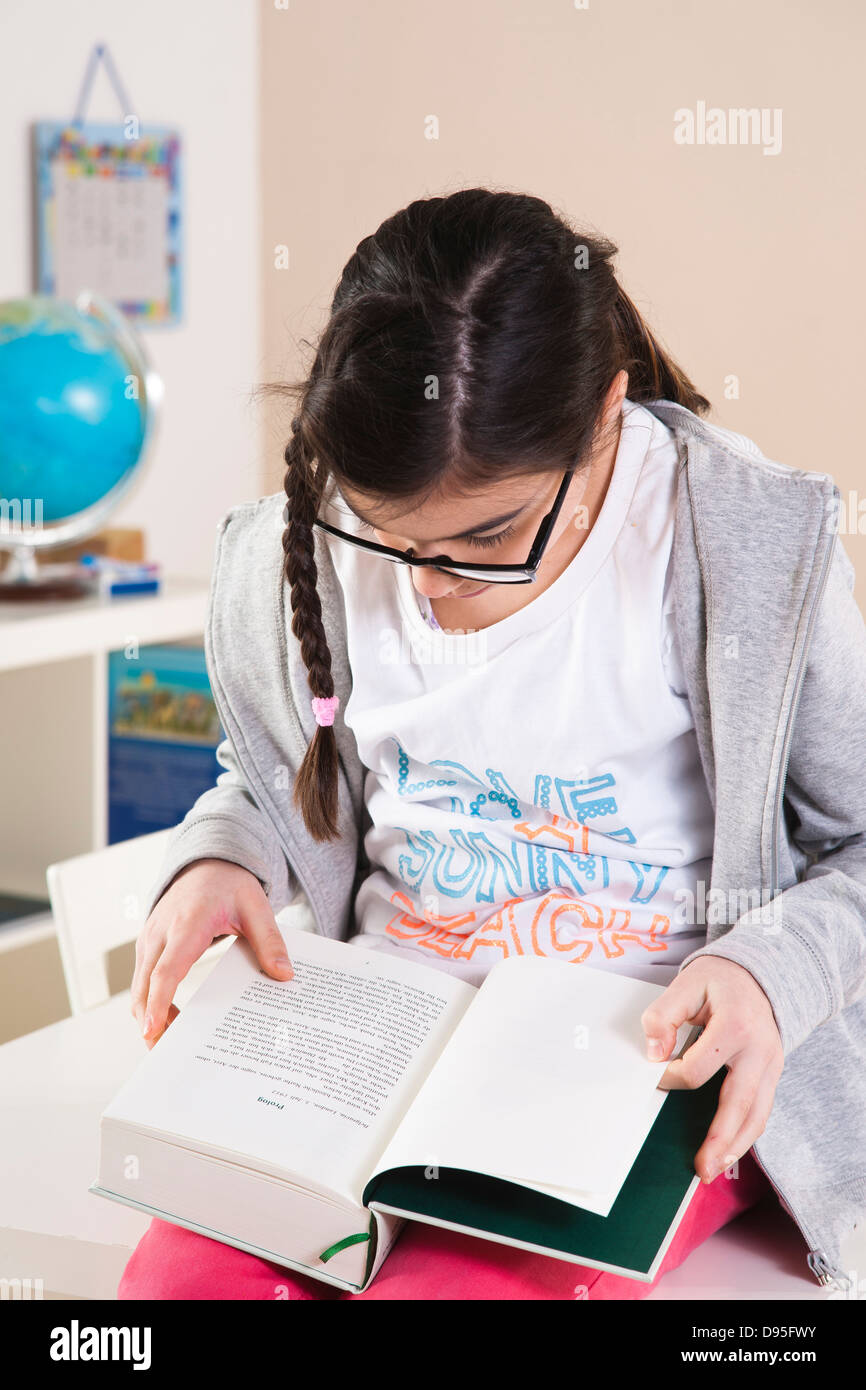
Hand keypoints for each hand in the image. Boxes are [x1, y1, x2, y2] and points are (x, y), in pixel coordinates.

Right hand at [130, 859, 293, 1049]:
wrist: (206, 864)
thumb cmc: (229, 884)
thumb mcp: (256, 906)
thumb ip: (269, 941)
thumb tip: (284, 975)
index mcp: (186, 925)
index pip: (166, 970)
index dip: (158, 1002)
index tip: (152, 1032)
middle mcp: (160, 933)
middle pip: (144, 986)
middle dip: (149, 1022)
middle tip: (163, 1055)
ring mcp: (149, 940)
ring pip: (139, 987)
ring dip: (149, 1015)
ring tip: (170, 1044)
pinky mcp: (148, 946)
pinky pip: (143, 980)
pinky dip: (150, 1002)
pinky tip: (171, 1021)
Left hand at [640, 956, 783, 1183]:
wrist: (759, 973)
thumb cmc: (720, 980)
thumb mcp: (687, 983)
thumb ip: (664, 1015)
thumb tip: (654, 1053)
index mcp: (736, 1026)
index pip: (697, 1069)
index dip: (670, 1077)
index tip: (654, 1076)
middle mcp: (760, 1050)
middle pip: (739, 1104)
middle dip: (719, 1139)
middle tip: (700, 1167)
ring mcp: (772, 1065)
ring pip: (757, 1115)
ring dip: (735, 1147)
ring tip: (712, 1169)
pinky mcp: (773, 1074)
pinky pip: (763, 1110)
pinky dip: (747, 1135)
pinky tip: (729, 1150)